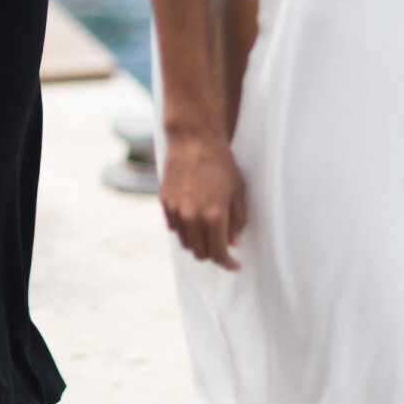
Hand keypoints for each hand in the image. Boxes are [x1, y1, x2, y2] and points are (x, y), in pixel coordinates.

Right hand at [159, 127, 247, 269]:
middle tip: (223, 247)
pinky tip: (194, 218)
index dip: (228, 264)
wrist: (193, 139)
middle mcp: (191, 217)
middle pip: (200, 252)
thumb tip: (233, 242)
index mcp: (213, 217)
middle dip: (213, 254)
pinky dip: (185, 228)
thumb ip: (237, 221)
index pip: (219, 254)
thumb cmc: (221, 163)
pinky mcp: (164, 201)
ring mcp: (175, 210)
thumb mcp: (238, 192)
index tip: (235, 264)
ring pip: (185, 241)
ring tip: (209, 232)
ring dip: (198, 243)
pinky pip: (174, 226)